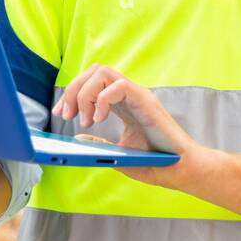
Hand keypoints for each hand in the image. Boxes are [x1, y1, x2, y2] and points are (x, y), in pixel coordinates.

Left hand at [56, 63, 205, 188]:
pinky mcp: (145, 100)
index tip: (62, 113)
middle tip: (67, 114)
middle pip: (94, 71)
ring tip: (86, 120)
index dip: (72, 93)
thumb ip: (99, 144)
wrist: (179, 169)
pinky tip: (99, 120)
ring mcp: (138, 95)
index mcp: (122, 103)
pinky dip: (102, 100)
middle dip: (73, 90)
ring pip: (103, 72)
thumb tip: (77, 137)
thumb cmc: (154, 162)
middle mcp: (129, 94)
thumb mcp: (118, 153)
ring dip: (85, 94)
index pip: (92, 82)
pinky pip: (118, 86)